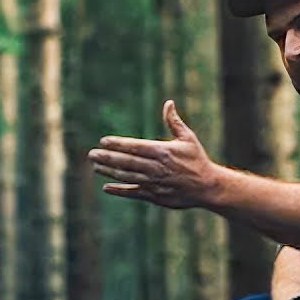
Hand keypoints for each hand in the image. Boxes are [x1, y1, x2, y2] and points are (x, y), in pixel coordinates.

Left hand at [88, 100, 219, 208]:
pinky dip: (120, 191)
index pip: (135, 146)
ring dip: (110, 172)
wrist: (208, 187)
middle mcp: (156, 168)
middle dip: (108, 157)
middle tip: (91, 154)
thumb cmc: (197, 160)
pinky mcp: (155, 196)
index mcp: (163, 152)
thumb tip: (168, 103)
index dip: (118, 144)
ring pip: (127, 177)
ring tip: (95, 166)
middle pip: (127, 162)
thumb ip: (174, 122)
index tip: (103, 141)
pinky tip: (107, 187)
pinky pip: (133, 193)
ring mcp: (154, 183)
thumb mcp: (188, 138)